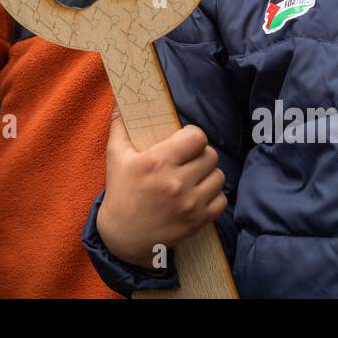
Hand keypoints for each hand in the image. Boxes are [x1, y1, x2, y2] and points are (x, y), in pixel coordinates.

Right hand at [95, 110, 226, 270]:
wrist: (123, 236)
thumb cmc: (120, 192)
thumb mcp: (115, 156)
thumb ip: (119, 126)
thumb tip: (119, 100)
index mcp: (158, 163)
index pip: (197, 137)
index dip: (192, 136)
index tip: (183, 141)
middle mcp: (177, 182)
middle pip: (210, 155)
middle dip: (200, 154)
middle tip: (188, 159)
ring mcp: (190, 204)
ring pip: (219, 176)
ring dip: (208, 174)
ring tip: (194, 176)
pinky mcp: (198, 221)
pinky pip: (222, 200)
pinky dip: (213, 196)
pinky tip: (199, 194)